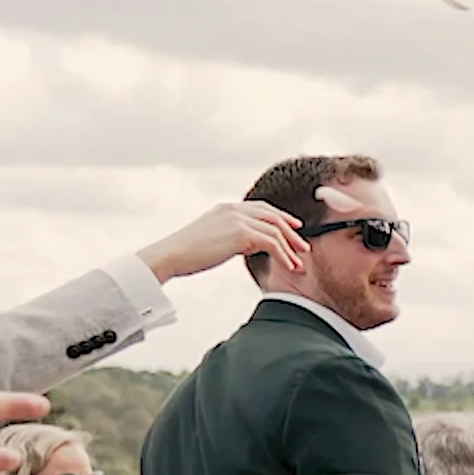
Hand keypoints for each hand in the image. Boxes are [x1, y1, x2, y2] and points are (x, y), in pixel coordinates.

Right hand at [140, 199, 311, 281]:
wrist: (170, 256)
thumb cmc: (186, 253)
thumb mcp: (212, 237)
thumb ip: (232, 236)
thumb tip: (249, 245)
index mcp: (227, 208)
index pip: (262, 208)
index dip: (282, 217)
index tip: (295, 227)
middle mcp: (234, 210)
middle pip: (274, 217)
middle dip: (292, 233)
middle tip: (304, 248)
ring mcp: (238, 220)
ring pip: (276, 231)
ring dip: (290, 248)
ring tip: (299, 263)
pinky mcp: (240, 234)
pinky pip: (272, 243)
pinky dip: (283, 255)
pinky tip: (288, 266)